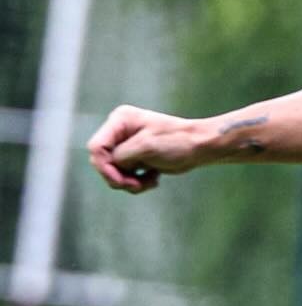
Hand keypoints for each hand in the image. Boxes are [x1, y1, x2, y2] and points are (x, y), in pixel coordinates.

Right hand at [87, 106, 205, 193]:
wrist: (200, 147)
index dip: (105, 167)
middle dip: (118, 177)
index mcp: (120, 120)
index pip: (97, 146)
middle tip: (136, 185)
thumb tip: (109, 166)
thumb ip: (122, 156)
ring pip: (114, 172)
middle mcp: (120, 131)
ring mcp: (127, 145)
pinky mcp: (136, 158)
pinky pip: (126, 176)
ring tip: (149, 182)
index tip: (121, 181)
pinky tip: (153, 179)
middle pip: (103, 161)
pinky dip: (137, 182)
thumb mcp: (146, 147)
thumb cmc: (177, 141)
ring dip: (130, 182)